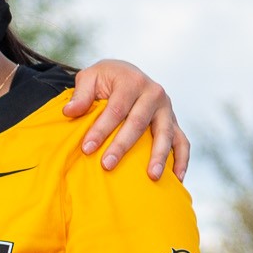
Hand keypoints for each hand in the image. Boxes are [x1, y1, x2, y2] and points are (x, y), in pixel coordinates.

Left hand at [63, 60, 187, 180]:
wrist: (127, 73)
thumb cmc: (106, 79)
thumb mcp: (90, 77)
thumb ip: (81, 94)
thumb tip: (69, 111)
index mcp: (132, 82)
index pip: (116, 109)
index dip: (101, 129)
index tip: (87, 148)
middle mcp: (154, 94)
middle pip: (138, 123)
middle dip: (122, 145)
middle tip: (107, 165)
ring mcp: (167, 109)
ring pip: (165, 134)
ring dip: (159, 156)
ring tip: (151, 176)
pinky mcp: (173, 122)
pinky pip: (182, 142)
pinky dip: (181, 160)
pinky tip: (177, 179)